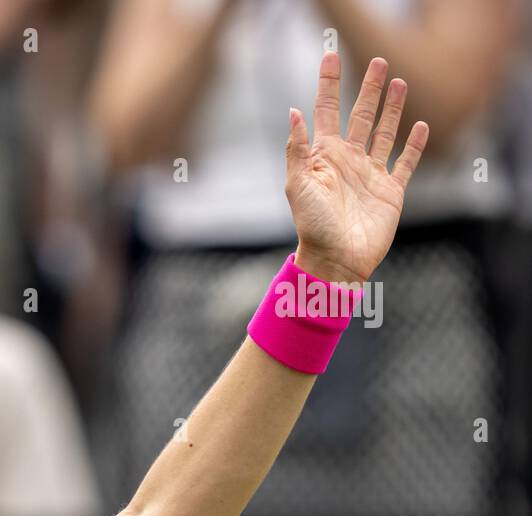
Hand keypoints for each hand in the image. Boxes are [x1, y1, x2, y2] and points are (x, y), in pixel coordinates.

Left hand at [286, 52, 428, 283]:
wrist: (337, 260)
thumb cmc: (312, 226)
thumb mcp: (298, 185)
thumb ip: (297, 149)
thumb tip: (294, 112)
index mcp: (324, 157)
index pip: (327, 111)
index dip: (328, 84)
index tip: (330, 57)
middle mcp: (348, 161)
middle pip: (362, 116)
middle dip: (370, 89)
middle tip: (379, 61)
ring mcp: (371, 175)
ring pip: (384, 133)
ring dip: (392, 109)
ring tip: (399, 82)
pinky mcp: (391, 191)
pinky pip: (405, 163)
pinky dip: (414, 145)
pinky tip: (420, 124)